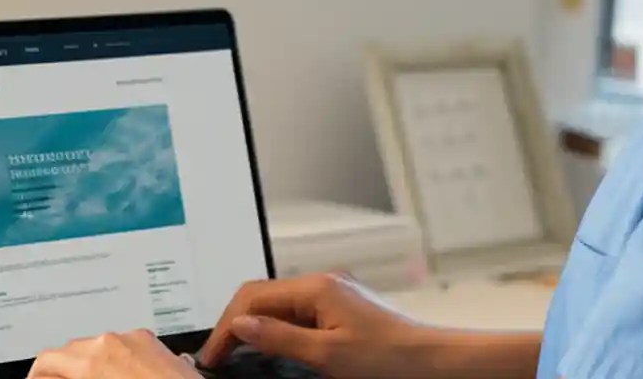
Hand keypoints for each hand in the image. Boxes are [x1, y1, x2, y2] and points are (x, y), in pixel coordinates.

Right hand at [27, 329, 199, 378]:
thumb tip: (53, 378)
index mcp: (89, 363)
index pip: (46, 361)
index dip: (38, 376)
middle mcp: (108, 343)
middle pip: (69, 350)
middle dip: (62, 370)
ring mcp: (131, 337)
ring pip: (95, 345)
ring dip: (88, 363)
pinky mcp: (150, 339)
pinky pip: (120, 344)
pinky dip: (112, 357)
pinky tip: (119, 375)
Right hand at [200, 272, 436, 378]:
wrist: (430, 360)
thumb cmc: (386, 358)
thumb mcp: (326, 355)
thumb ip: (279, 338)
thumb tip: (241, 326)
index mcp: (317, 287)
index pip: (254, 297)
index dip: (227, 326)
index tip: (212, 356)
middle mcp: (323, 283)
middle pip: (264, 296)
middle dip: (236, 323)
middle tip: (218, 357)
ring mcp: (334, 294)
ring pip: (279, 305)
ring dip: (255, 327)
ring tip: (237, 355)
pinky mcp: (342, 308)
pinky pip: (298, 313)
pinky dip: (277, 329)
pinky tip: (270, 349)